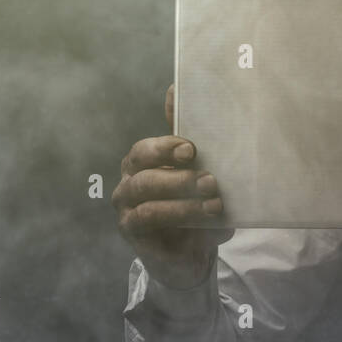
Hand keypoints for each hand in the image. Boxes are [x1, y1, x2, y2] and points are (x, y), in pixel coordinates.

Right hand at [111, 84, 234, 288]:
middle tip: (210, 181)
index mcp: (141, 162)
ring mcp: (127, 211)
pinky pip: (150, 223)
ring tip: (214, 205)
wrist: (191, 251)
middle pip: (143, 173)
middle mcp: (128, 184)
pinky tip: (204, 224)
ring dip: (183, 203)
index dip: (165, 147)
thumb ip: (187, 139)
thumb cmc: (193, 201)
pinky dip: (179, 220)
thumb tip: (174, 90)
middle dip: (178, 177)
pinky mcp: (133, 234)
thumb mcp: (198, 172)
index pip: (145, 149)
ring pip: (147, 201)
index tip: (191, 150)